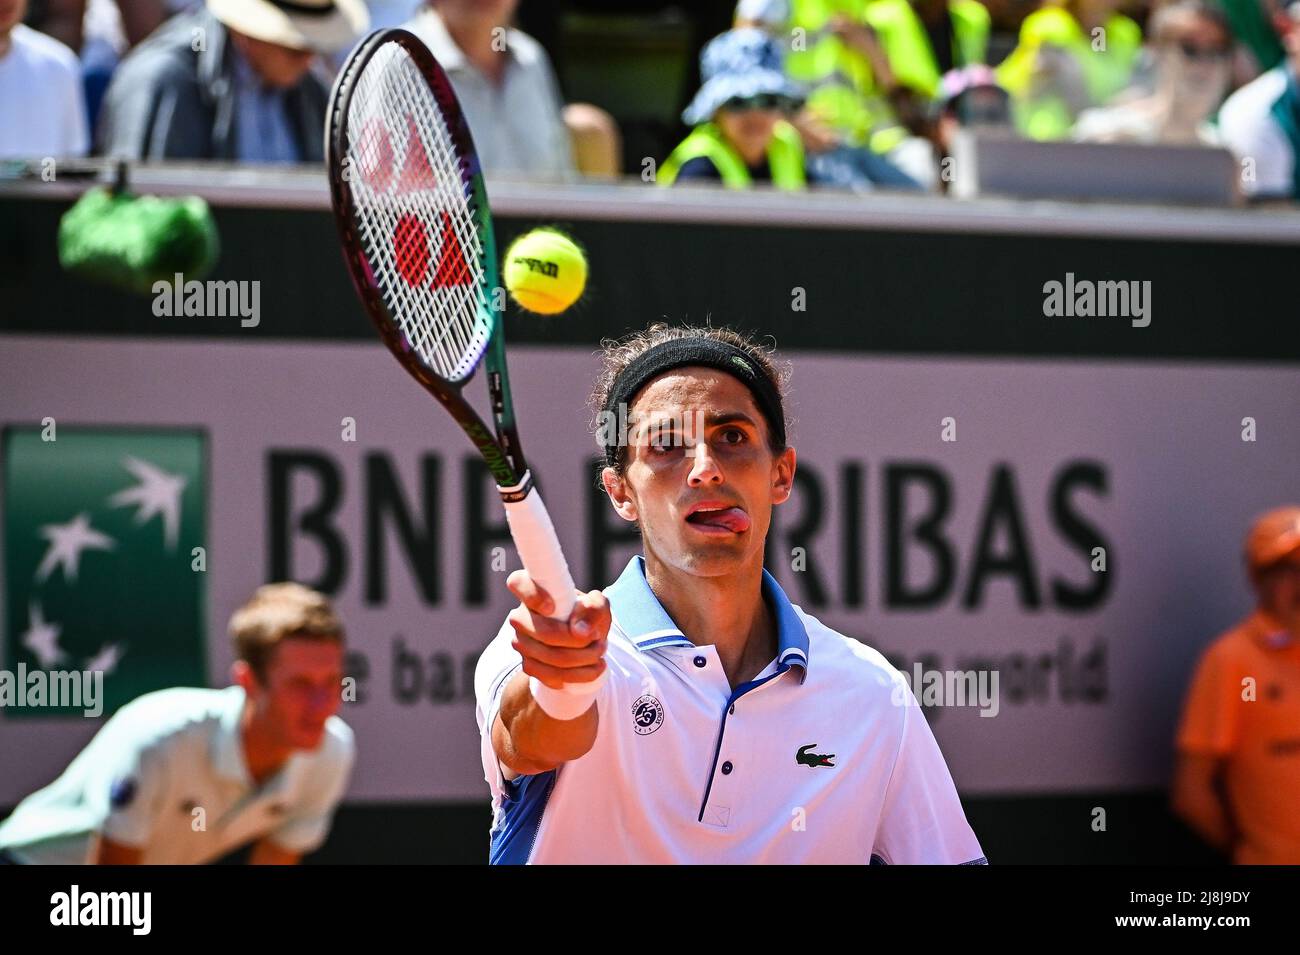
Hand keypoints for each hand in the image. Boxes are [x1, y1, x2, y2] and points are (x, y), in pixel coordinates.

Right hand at [505, 570, 609, 689]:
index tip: (552, 607)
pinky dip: (578, 675)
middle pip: (542, 632)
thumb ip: (594, 608)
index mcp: (533, 589)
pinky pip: (550, 675)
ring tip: (600, 652)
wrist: (583, 642)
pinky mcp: (528, 665)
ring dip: (582, 659)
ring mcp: (521, 642)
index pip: (517, 583)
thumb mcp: (598, 606)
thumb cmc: (588, 615)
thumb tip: (579, 631)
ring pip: (550, 657)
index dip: (532, 596)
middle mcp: (520, 615)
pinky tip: (593, 668)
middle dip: (577, 641)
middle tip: (599, 638)